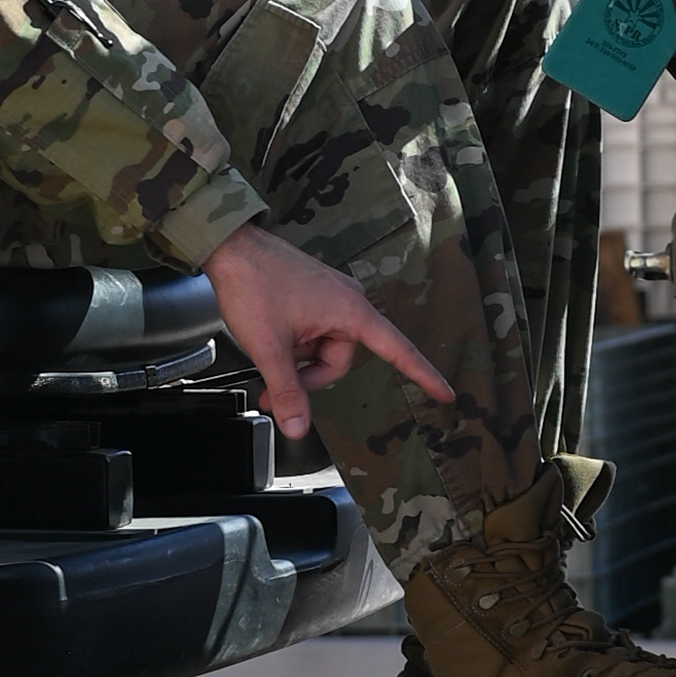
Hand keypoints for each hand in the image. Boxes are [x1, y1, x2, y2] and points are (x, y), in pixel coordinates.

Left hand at [201, 225, 454, 440]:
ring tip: (268, 349)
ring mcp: (331, 299)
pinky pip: (314, 334)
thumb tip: (297, 428)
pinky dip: (294, 344)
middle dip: (308, 376)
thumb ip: (287, 391)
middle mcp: (349, 303)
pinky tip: (272, 336)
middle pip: (340, 361)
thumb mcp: (269, 347)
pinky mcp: (315, 298)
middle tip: (274, 378)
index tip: (445, 394)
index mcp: (351, 311)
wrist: (230, 247)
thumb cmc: (254, 284)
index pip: (397, 350)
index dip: (423, 375)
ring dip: (297, 360)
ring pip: (323, 351)